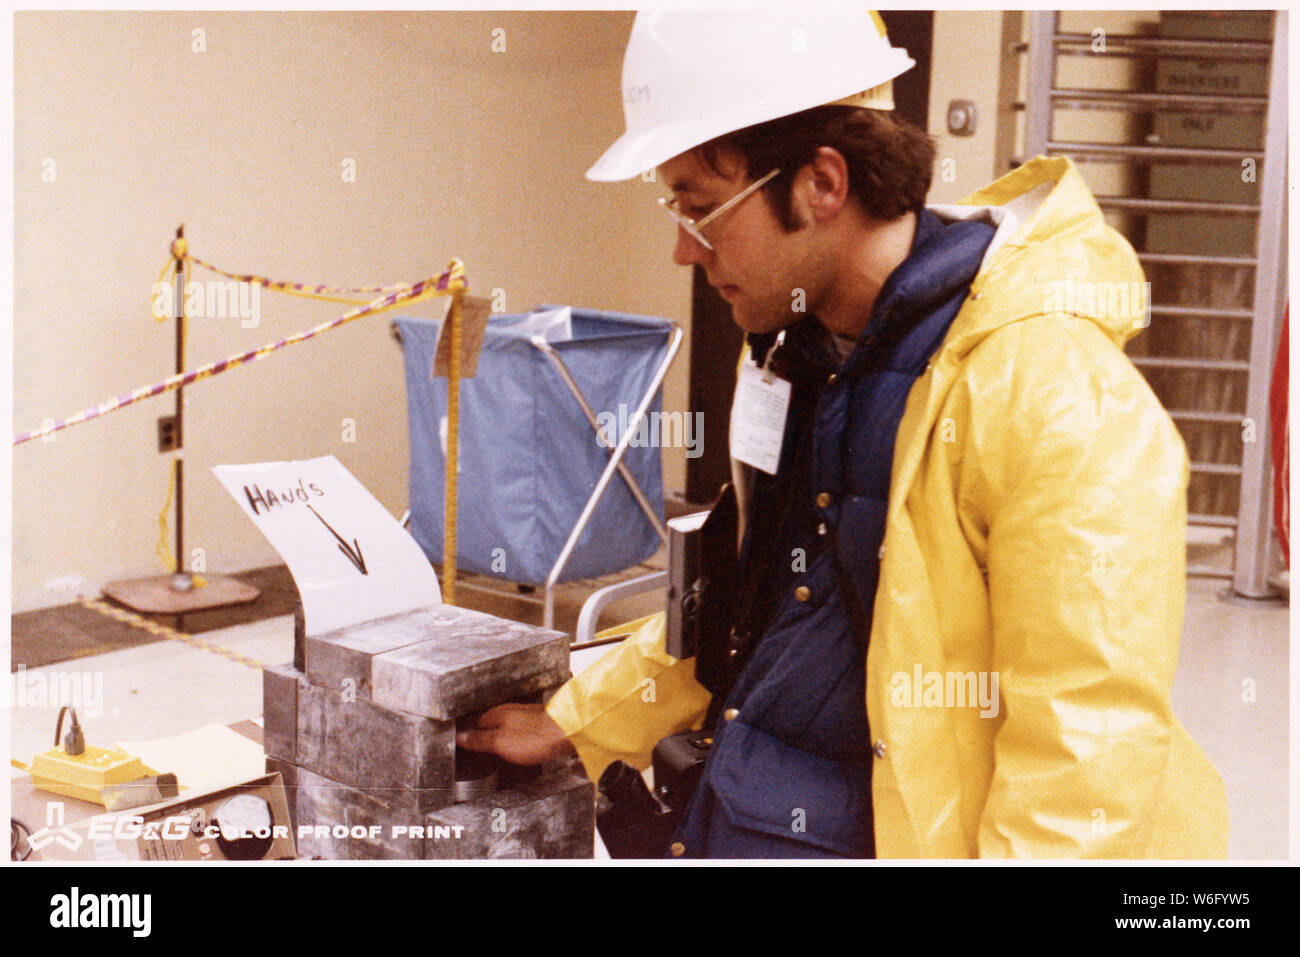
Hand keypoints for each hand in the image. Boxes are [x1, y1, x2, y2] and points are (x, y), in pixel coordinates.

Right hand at [456, 703, 575, 766]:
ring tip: (487, 747)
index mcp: (496, 714)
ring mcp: (523, 716)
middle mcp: (508, 712)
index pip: (472, 722)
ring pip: (502, 725)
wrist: (568, 731)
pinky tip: (512, 745)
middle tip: (468, 745)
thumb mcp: (500, 742)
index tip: (456, 742)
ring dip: (494, 735)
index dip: (464, 733)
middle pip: (487, 722)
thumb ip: (480, 739)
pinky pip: (516, 730)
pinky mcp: (535, 724)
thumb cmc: (537, 737)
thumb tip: (460, 737)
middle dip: (478, 732)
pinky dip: (510, 738)